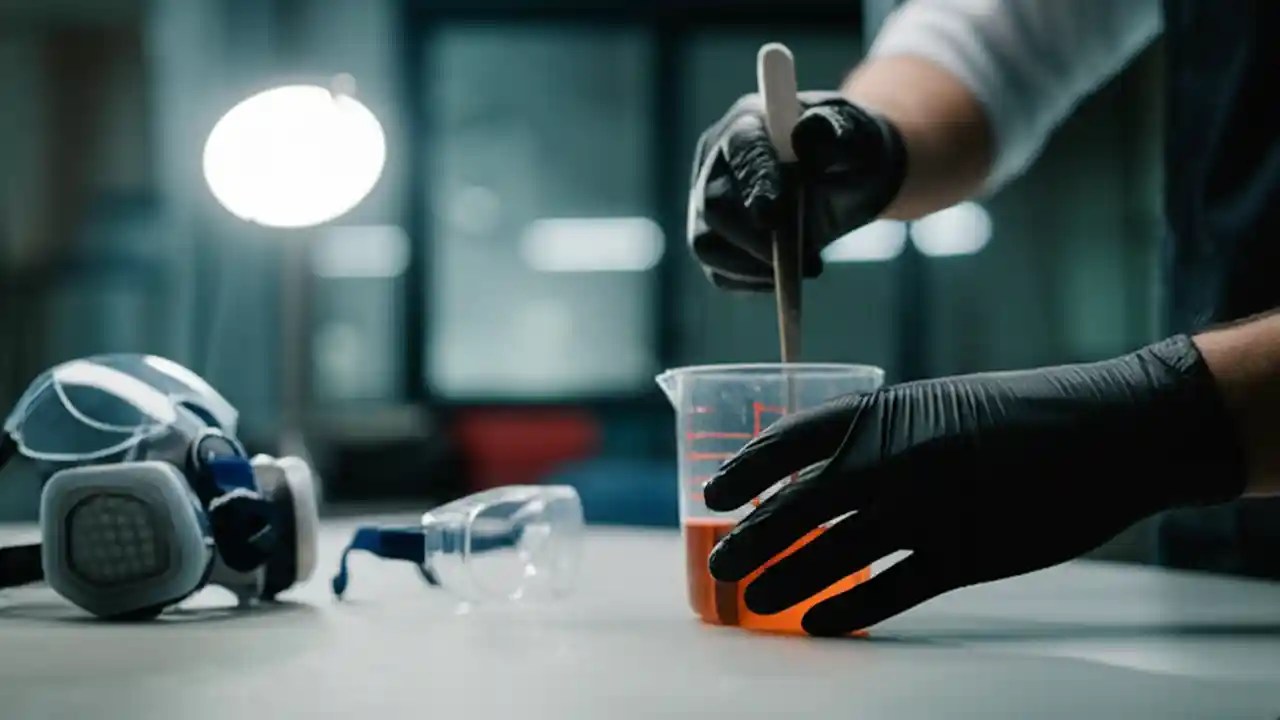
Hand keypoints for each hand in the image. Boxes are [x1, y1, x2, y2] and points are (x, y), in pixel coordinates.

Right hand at [687, 91, 906, 289]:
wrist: (848, 177)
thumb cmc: (853, 153)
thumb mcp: (861, 140)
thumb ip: (840, 136)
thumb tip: (807, 137)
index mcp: (749, 124)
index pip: (742, 152)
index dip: (754, 182)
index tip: (773, 216)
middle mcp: (717, 161)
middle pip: (712, 204)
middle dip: (755, 237)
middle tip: (802, 255)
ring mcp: (708, 202)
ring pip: (707, 243)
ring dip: (753, 265)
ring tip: (804, 266)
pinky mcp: (714, 238)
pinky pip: (718, 271)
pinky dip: (752, 281)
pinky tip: (786, 278)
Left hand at [702, 335, 1247, 634]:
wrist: (1104, 433)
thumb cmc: (1018, 415)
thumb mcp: (935, 407)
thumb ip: (880, 440)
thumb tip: (820, 485)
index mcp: (882, 411)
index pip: (788, 439)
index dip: (745, 470)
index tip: (711, 495)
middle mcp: (893, 459)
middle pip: (798, 508)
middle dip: (751, 540)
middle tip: (719, 566)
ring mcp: (927, 510)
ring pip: (832, 556)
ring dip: (784, 580)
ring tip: (754, 599)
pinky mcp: (964, 556)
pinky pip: (888, 593)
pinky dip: (846, 611)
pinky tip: (817, 624)